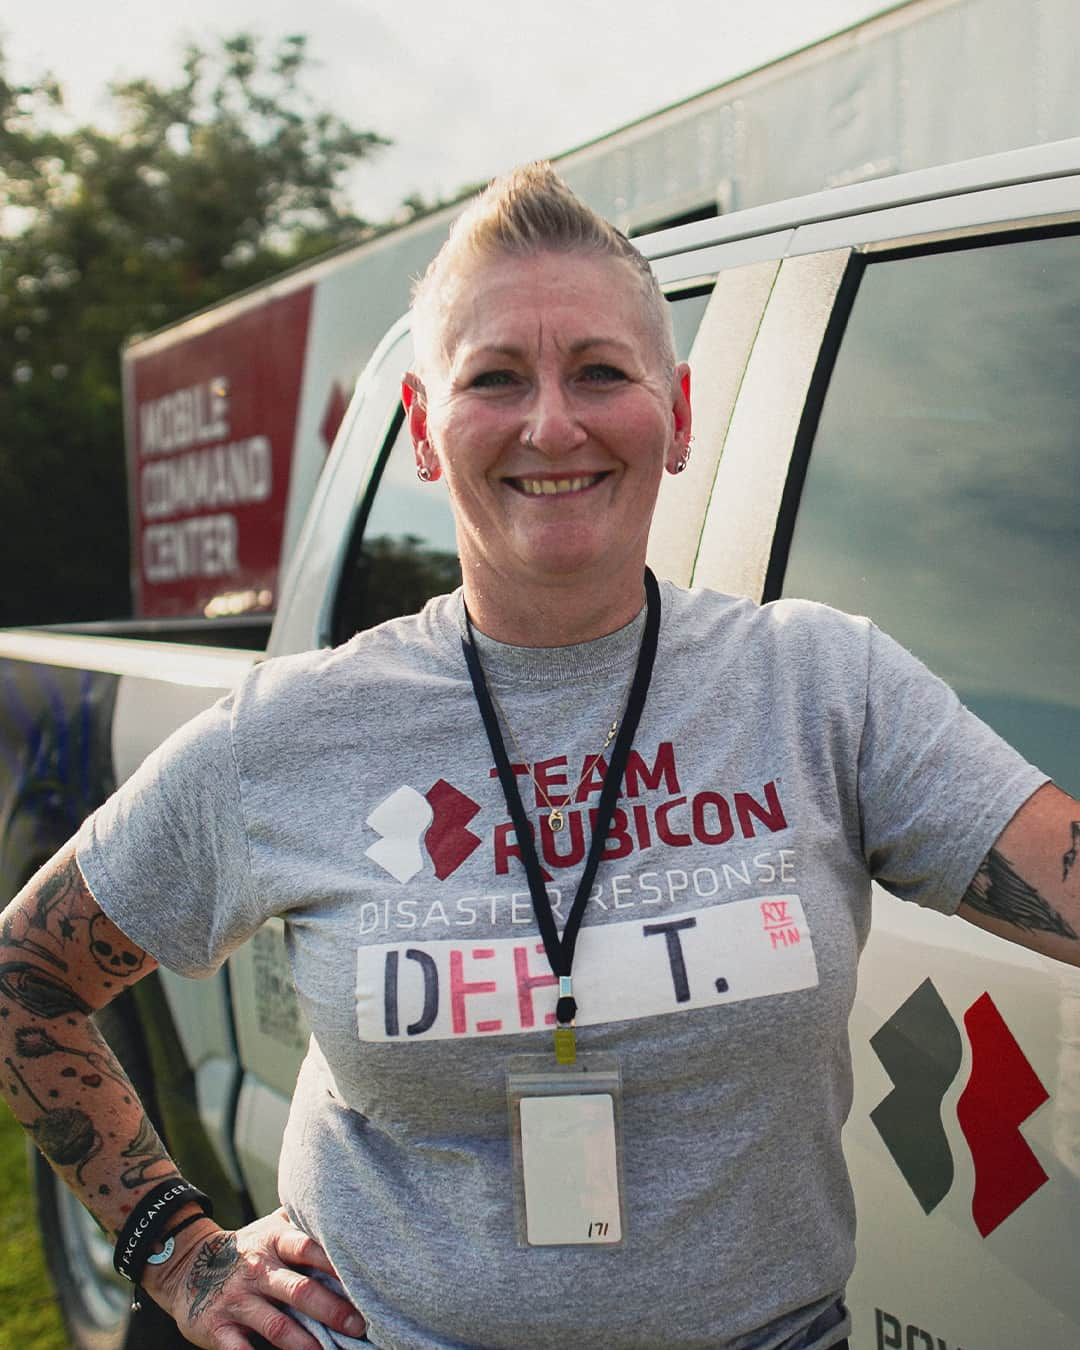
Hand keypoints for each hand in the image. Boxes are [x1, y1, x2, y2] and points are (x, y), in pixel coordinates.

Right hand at [142, 1208, 367, 1348]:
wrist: (187, 1264)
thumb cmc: (248, 1248)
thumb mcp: (271, 1226)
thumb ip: (303, 1222)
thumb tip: (345, 1212)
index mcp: (275, 1242)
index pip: (308, 1248)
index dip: (335, 1263)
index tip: (365, 1277)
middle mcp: (258, 1270)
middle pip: (298, 1290)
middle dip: (331, 1309)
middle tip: (360, 1325)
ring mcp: (237, 1301)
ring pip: (276, 1326)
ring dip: (304, 1343)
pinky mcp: (217, 1328)